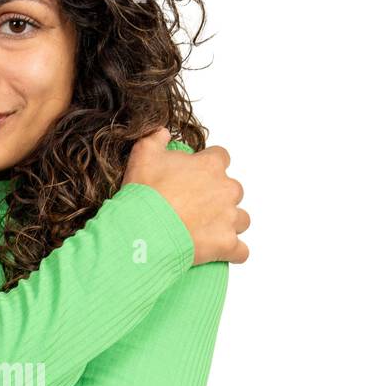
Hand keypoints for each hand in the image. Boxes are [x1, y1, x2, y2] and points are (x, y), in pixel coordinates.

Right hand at [123, 127, 249, 264]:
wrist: (146, 230)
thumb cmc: (146, 194)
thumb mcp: (143, 155)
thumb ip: (156, 138)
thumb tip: (163, 133)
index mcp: (210, 166)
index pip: (221, 157)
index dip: (208, 166)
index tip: (195, 176)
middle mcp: (226, 189)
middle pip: (233, 190)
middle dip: (219, 197)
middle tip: (196, 207)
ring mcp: (229, 218)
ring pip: (241, 219)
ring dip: (229, 224)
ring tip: (207, 231)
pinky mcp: (227, 244)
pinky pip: (241, 251)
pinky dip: (233, 252)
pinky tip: (221, 252)